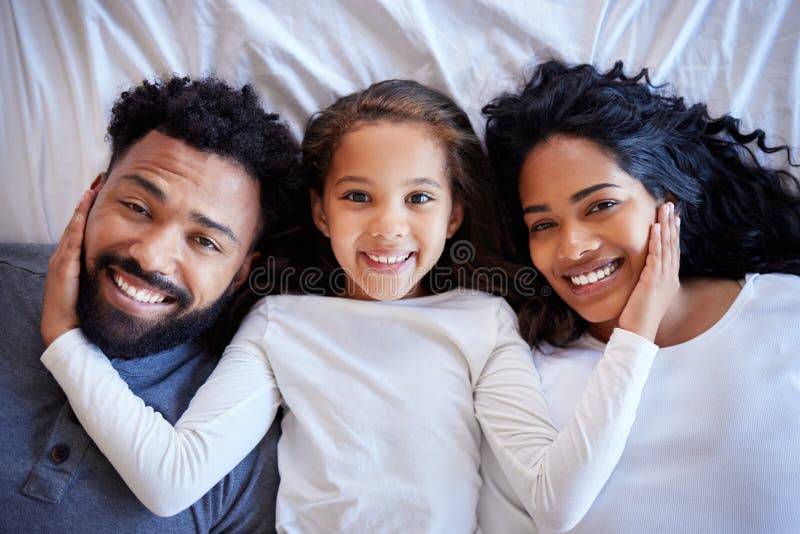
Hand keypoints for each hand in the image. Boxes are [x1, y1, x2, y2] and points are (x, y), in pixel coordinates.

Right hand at [41, 188, 97, 345]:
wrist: (66, 328)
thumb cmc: (83, 306)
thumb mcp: (97, 281)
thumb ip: (106, 268)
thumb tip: (129, 259)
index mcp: (74, 256)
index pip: (83, 224)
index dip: (91, 206)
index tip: (102, 187)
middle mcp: (65, 254)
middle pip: (77, 220)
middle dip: (87, 199)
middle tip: (98, 179)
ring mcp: (61, 261)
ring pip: (73, 228)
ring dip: (81, 209)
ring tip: (91, 190)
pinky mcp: (63, 270)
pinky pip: (70, 246)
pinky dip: (75, 230)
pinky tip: (81, 217)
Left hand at [617, 202, 680, 341]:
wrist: (639, 332)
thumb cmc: (639, 315)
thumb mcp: (646, 293)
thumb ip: (647, 280)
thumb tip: (643, 271)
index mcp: (669, 279)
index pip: (673, 250)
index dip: (673, 232)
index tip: (673, 216)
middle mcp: (670, 276)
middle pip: (673, 244)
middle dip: (672, 223)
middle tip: (671, 204)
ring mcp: (663, 278)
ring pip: (667, 246)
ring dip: (666, 226)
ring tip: (665, 209)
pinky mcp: (653, 281)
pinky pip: (656, 257)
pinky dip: (657, 241)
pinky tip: (655, 228)